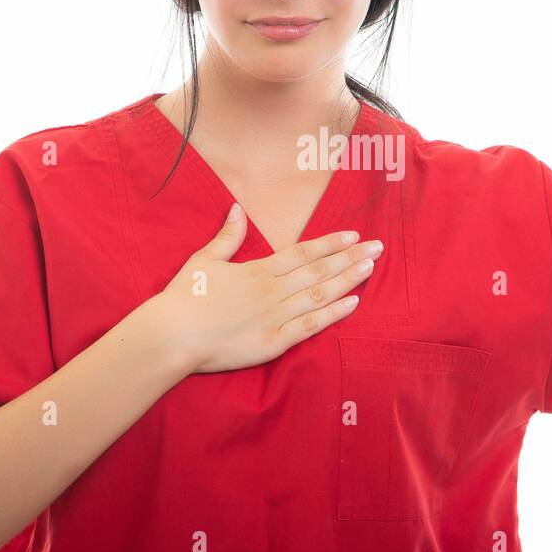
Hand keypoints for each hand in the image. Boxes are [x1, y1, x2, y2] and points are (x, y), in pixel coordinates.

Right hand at [149, 203, 383, 374]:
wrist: (172, 336)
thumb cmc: (184, 298)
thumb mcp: (204, 260)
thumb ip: (226, 236)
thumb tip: (237, 209)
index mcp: (258, 271)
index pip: (303, 252)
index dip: (330, 243)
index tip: (353, 234)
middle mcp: (273, 291)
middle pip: (319, 270)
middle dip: (351, 257)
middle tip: (378, 247)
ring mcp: (276, 317)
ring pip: (321, 295)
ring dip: (349, 280)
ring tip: (370, 267)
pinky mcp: (274, 342)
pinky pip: (311, 326)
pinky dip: (334, 314)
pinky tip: (353, 303)